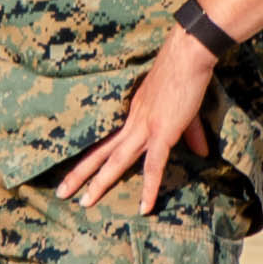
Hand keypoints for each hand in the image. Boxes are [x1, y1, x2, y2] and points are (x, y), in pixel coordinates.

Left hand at [58, 31, 218, 212]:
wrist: (188, 55)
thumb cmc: (185, 73)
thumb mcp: (186, 111)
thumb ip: (190, 134)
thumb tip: (200, 153)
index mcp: (134, 115)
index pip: (108, 141)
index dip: (92, 157)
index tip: (77, 172)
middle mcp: (133, 123)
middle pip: (102, 153)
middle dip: (80, 174)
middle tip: (61, 193)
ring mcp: (145, 128)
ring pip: (117, 161)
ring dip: (99, 183)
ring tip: (83, 203)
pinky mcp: (163, 132)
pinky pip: (154, 166)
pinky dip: (149, 188)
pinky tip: (143, 207)